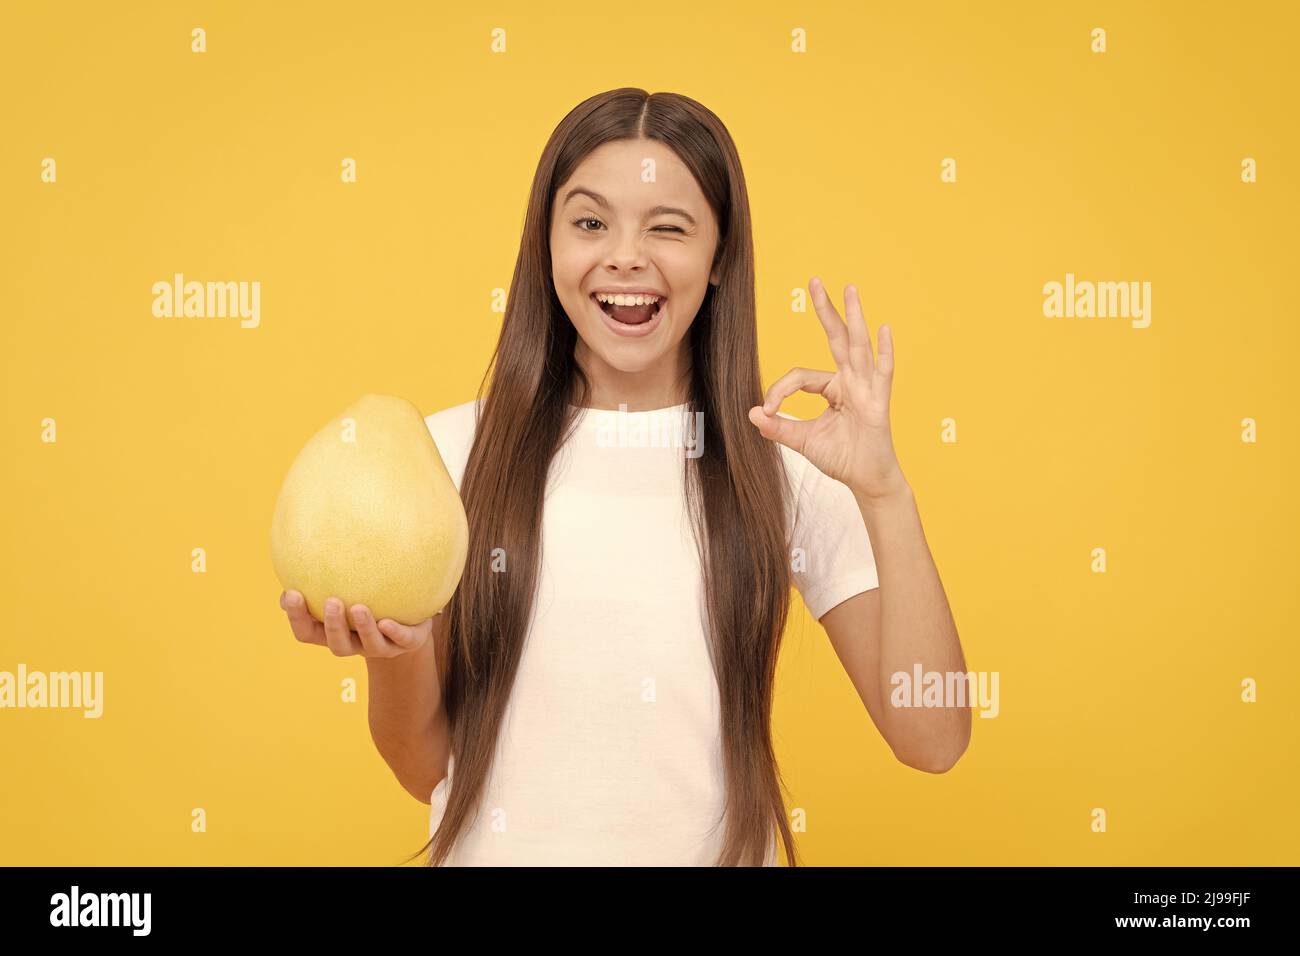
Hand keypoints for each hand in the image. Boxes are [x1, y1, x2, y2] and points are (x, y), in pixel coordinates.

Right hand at [279, 589, 433, 657]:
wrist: (409, 622)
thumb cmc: (366, 601)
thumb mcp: (344, 591)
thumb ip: (322, 579)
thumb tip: (297, 559)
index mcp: (332, 633)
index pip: (307, 632)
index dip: (297, 618)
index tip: (291, 594)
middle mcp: (354, 643)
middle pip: (337, 644)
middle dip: (333, 625)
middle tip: (331, 601)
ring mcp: (381, 647)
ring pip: (369, 644)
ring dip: (364, 627)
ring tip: (359, 608)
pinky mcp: (407, 643)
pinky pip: (401, 640)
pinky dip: (394, 631)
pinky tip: (387, 622)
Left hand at [748, 276, 906, 499]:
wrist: (866, 480)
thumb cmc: (841, 457)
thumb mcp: (803, 441)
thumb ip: (778, 428)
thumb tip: (752, 412)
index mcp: (833, 387)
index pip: (801, 376)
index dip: (780, 390)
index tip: (768, 410)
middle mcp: (850, 381)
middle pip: (836, 339)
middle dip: (825, 310)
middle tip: (815, 280)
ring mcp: (866, 388)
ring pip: (857, 347)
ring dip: (853, 317)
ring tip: (849, 289)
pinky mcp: (878, 402)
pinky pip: (882, 373)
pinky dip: (884, 352)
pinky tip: (883, 329)